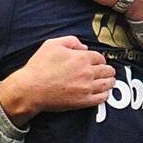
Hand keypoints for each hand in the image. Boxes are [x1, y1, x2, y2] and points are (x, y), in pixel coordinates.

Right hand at [0, 37, 115, 125]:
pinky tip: (104, 93)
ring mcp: (87, 88)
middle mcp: (87, 72)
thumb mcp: (52, 44)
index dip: (101, 60)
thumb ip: (71, 41)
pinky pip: (102, 98)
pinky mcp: (84, 101)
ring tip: (110, 82)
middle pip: (107, 70)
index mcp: (81, 57)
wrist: (32, 88)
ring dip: (110, 82)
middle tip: (109, 72)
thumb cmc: (40, 66)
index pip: (100, 58)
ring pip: (108, 84)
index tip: (100, 62)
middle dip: (109, 70)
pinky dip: (105, 95)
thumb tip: (84, 47)